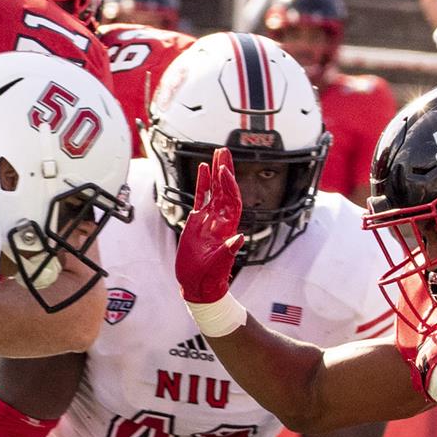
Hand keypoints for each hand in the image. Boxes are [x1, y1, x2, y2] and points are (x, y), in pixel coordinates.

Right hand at [174, 150, 243, 304]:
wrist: (199, 285)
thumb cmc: (210, 277)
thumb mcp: (219, 264)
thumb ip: (228, 250)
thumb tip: (239, 238)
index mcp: (227, 227)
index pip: (231, 200)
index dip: (229, 185)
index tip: (224, 171)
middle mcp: (220, 220)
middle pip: (225, 190)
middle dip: (225, 170)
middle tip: (224, 151)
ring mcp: (209, 219)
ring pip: (214, 190)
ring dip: (216, 172)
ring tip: (217, 154)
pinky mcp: (197, 222)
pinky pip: (201, 198)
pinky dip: (202, 184)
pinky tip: (203, 169)